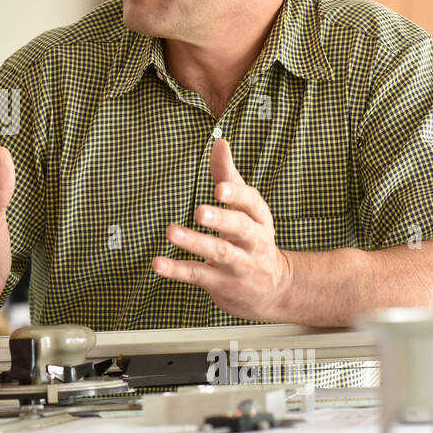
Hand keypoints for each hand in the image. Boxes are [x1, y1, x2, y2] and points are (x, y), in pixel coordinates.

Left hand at [151, 138, 291, 321]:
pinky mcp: (221, 284)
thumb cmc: (253, 238)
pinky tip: (158, 263)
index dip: (237, 194)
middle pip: (240, 228)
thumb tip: (220, 142)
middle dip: (221, 219)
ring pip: (218, 252)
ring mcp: (239, 265)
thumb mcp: (247, 208)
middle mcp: (253, 242)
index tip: (220, 188)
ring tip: (172, 231)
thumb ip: (229, 176)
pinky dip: (177, 270)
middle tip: (200, 212)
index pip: (252, 203)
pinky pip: (198, 275)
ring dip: (195, 242)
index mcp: (260, 218)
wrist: (274, 290)